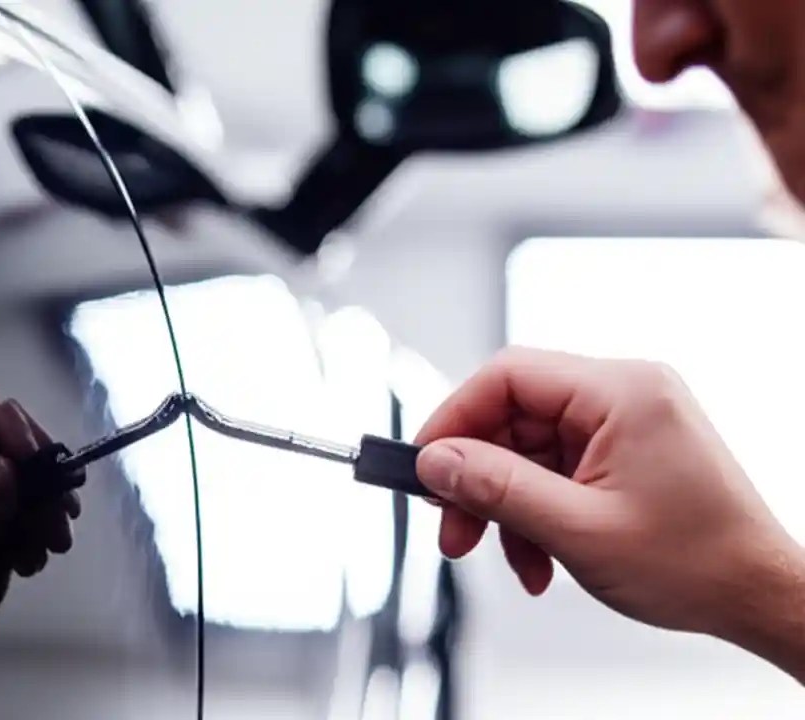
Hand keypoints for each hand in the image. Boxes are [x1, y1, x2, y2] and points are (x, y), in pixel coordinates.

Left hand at [0, 382, 80, 686]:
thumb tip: (8, 469)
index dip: (15, 431)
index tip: (38, 473)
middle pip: (19, 429)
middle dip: (43, 474)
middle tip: (56, 522)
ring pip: (38, 462)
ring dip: (51, 504)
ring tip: (48, 548)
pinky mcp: (3, 493)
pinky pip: (43, 490)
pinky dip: (47, 522)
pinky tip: (29, 558)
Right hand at [413, 347, 804, 674]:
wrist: (759, 597)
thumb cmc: (700, 564)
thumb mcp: (578, 530)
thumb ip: (497, 488)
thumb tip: (435, 461)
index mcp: (622, 392)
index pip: (507, 376)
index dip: (455, 418)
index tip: (425, 463)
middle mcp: (625, 395)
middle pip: (512, 416)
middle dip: (476, 476)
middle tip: (453, 526)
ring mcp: (625, 423)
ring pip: (527, 449)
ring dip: (504, 504)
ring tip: (501, 554)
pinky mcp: (623, 451)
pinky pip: (553, 469)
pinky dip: (534, 512)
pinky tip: (537, 556)